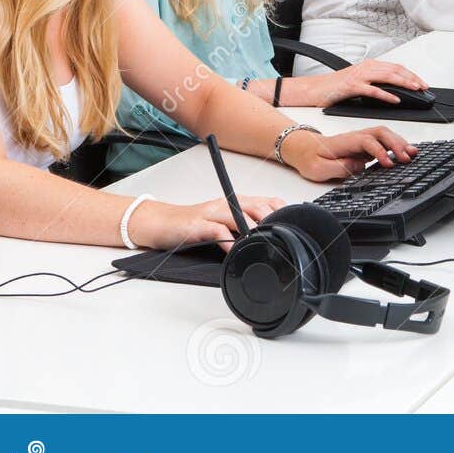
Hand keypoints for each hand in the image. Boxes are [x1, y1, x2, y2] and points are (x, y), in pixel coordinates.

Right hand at [130, 195, 282, 251]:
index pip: (267, 202)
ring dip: (254, 229)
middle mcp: (226, 204)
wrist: (159, 223)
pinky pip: (216, 231)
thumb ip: (243, 228)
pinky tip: (234, 250)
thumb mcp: (223, 223)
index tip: (294, 228)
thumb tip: (268, 241)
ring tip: (264, 243)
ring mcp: (211, 213)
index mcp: (236, 202)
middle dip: (273, 221)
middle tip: (283, 238)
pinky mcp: (197, 225)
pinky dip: (228, 241)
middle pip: (258, 207)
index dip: (283, 214)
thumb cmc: (192, 225)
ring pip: (239, 215)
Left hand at [282, 126, 417, 181]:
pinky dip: (396, 145)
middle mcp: (355, 137)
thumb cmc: (310, 158)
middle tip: (407, 158)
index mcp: (345, 141)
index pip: (368, 142)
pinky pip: (384, 141)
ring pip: (385, 135)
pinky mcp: (364, 146)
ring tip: (412, 154)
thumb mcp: (318, 169)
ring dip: (399, 143)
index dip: (380, 151)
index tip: (388, 164)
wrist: (304, 149)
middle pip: (380, 133)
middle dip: (396, 144)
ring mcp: (361, 140)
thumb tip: (360, 166)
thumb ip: (340, 167)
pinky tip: (404, 152)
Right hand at [312, 60, 428, 106]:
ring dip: (404, 83)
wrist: (313, 89)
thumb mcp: (359, 81)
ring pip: (387, 77)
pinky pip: (373, 90)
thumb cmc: (335, 88)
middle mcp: (366, 68)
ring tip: (415, 89)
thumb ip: (375, 82)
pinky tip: (395, 99)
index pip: (396, 67)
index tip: (422, 83)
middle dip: (412, 78)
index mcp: (369, 65)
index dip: (412, 74)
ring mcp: (359, 76)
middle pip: (395, 70)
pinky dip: (386, 94)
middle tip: (424, 87)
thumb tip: (393, 90)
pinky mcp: (351, 86)